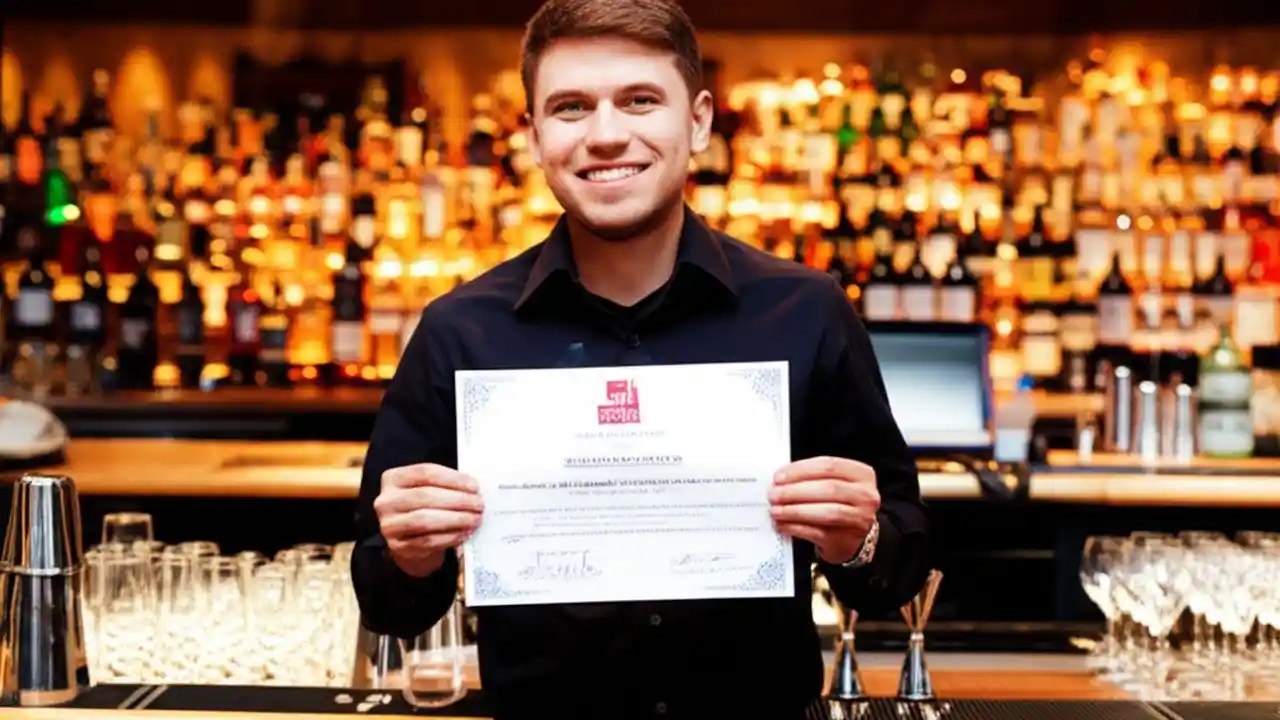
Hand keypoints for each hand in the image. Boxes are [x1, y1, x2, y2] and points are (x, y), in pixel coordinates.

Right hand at [375, 463, 483, 577]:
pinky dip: (450, 536)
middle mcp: (386, 501)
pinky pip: (428, 541)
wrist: (409, 538)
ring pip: (425, 520)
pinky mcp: (398, 546)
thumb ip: (446, 485)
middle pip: (425, 496)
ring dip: (456, 519)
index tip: (474, 486)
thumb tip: (474, 489)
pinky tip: (465, 532)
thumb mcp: (428, 489)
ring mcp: (389, 525)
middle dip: (457, 500)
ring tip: (475, 519)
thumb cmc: (424, 507)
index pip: (425, 473)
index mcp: (393, 478)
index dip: (453, 479)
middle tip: (479, 504)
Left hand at [768, 456, 879, 564]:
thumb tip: (780, 479)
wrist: (854, 536)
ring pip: (825, 512)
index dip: (801, 470)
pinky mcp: (846, 540)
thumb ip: (813, 477)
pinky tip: (782, 524)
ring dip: (795, 510)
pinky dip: (796, 528)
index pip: (829, 466)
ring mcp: (858, 519)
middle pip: (828, 489)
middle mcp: (865, 496)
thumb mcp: (836, 483)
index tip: (779, 476)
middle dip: (795, 491)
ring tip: (775, 510)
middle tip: (773, 494)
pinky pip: (817, 532)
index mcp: (861, 475)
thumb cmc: (840, 503)